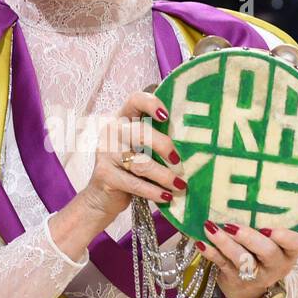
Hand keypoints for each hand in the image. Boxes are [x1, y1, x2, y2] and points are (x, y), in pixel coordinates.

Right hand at [76, 90, 184, 230]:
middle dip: (163, 146)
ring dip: (164, 176)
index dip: (151, 103)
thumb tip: (194, 144)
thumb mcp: (141, 149)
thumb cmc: (130, 168)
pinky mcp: (105, 175)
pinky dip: (154, 191)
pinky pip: (135, 184)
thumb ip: (157, 141)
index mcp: (123, 119)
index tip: (167, 116)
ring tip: (180, 185)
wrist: (102, 196)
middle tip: (178, 161)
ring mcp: (106, 153)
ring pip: (139, 163)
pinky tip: (167, 196)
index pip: (135, 100)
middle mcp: (112, 132)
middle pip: (139, 132)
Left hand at [195, 219, 297, 297]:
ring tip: (210, 227)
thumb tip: (253, 186)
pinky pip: (221, 264)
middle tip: (232, 225)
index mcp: (289, 251)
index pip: (296, 244)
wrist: (251, 287)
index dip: (286, 237)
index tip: (271, 229)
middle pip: (267, 252)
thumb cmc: (264, 249)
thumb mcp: (274, 240)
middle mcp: (275, 265)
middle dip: (249, 238)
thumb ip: (269, 220)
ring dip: (225, 242)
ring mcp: (255, 275)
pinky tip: (201, 242)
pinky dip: (210, 253)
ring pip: (242, 259)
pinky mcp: (234, 279)